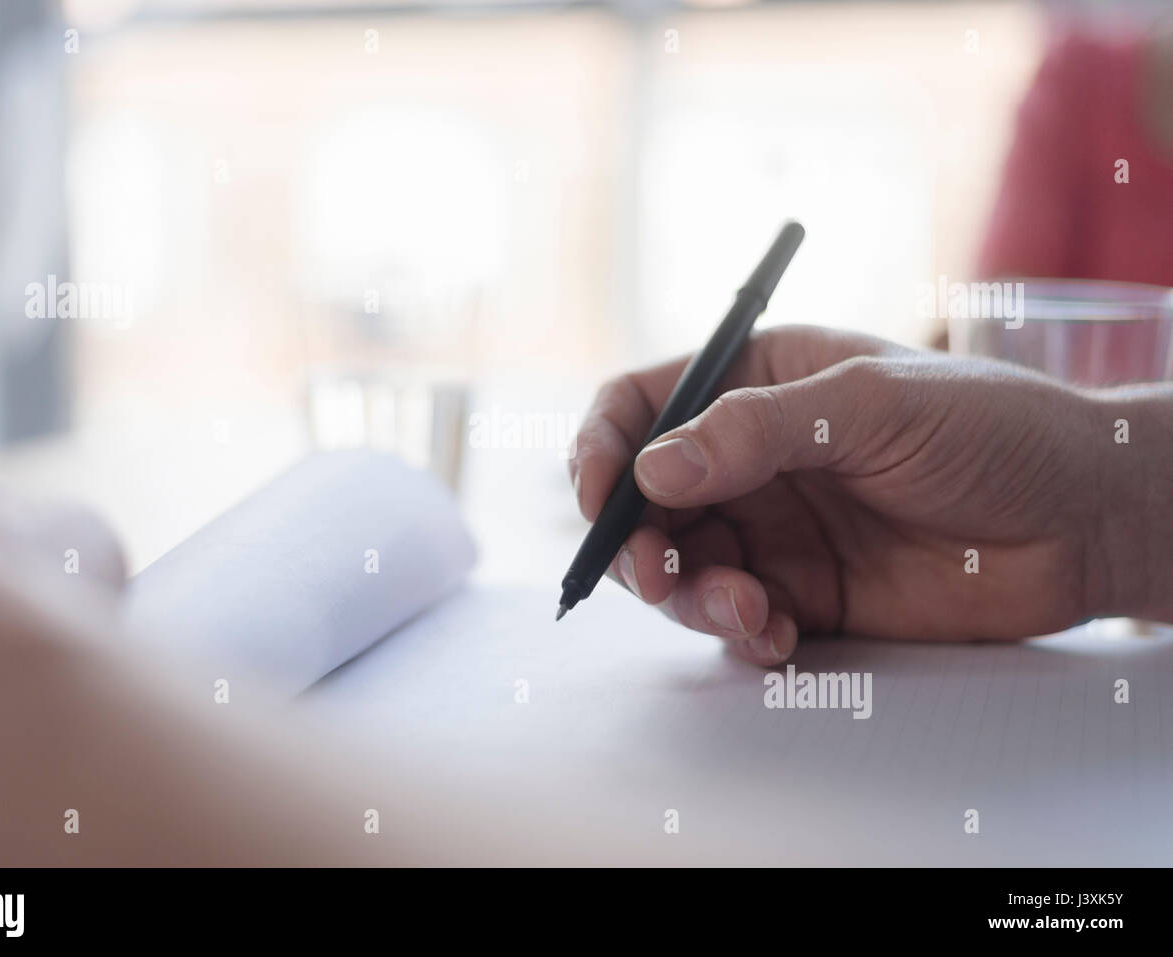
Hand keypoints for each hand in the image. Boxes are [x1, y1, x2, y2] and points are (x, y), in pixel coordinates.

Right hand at [570, 324, 1165, 664]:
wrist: (1084, 519)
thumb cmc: (993, 428)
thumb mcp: (872, 404)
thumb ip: (757, 432)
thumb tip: (651, 469)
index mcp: (757, 382)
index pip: (641, 406)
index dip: (601, 449)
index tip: (598, 499)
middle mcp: (750, 458)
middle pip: (643, 501)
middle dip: (636, 544)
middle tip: (657, 575)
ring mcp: (773, 529)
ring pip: (681, 569)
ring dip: (690, 597)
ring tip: (748, 609)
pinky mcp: (804, 594)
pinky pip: (737, 620)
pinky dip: (741, 634)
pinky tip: (780, 633)